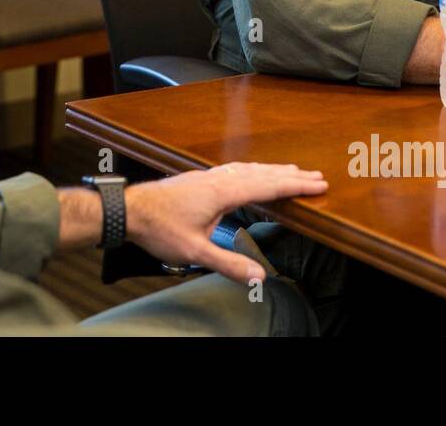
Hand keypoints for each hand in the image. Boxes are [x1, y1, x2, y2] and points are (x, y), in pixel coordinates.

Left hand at [125, 163, 326, 282]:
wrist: (127, 210)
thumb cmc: (158, 229)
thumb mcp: (195, 251)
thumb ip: (228, 264)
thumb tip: (260, 277)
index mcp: (221, 192)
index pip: (267, 187)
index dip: (294, 186)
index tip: (318, 184)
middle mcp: (217, 179)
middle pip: (261, 173)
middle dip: (290, 175)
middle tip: (316, 176)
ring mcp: (207, 176)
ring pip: (247, 168)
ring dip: (272, 169)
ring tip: (292, 170)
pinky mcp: (198, 179)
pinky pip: (234, 169)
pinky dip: (252, 169)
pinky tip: (250, 172)